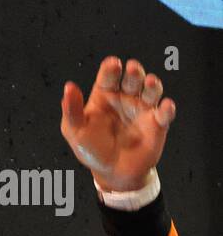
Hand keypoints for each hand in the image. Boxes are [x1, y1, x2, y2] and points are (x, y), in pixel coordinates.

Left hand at [60, 56, 175, 192]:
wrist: (111, 172)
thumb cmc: (91, 149)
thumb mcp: (75, 131)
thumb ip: (72, 111)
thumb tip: (69, 87)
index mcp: (104, 96)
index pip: (108, 78)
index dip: (111, 69)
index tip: (113, 63)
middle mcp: (125, 99)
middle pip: (132, 80)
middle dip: (134, 73)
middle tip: (132, 69)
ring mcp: (142, 110)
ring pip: (151, 91)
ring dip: (152, 85)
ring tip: (149, 82)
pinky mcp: (157, 124)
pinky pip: (164, 114)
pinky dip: (167, 109)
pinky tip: (165, 106)